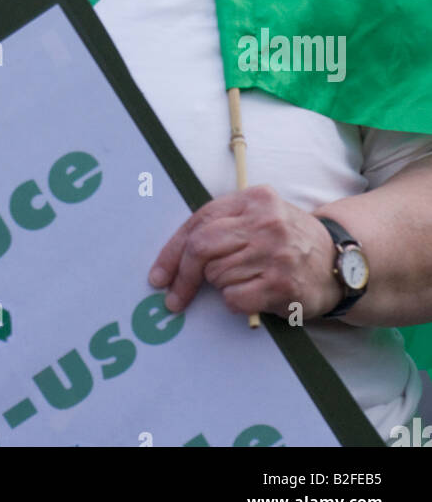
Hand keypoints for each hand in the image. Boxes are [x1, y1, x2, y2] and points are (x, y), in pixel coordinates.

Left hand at [148, 185, 341, 320]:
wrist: (341, 262)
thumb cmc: (290, 240)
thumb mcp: (261, 216)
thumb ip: (224, 224)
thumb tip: (176, 255)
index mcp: (254, 199)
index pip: (199, 221)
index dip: (172, 250)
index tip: (160, 274)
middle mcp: (264, 222)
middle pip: (201, 247)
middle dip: (183, 275)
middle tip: (175, 297)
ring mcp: (275, 253)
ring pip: (217, 275)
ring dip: (221, 286)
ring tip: (245, 281)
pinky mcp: (282, 284)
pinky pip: (234, 298)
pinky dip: (235, 302)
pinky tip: (254, 295)